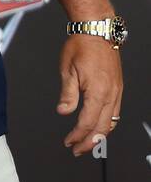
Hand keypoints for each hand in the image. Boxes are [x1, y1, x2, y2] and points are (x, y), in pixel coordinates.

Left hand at [57, 34, 123, 156]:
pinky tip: (100, 127)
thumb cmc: (81, 46)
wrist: (97, 31)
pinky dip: (107, 123)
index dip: (77, 135)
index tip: (68, 142)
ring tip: (88, 144)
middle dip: (90, 142)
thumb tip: (63, 112)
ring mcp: (117, 91)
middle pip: (102, 126)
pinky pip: (115, 111)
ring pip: (112, 121)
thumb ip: (67, 94)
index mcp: (98, 91)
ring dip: (100, 135)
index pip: (87, 121)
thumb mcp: (67, 70)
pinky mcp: (118, 87)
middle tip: (78, 151)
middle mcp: (111, 93)